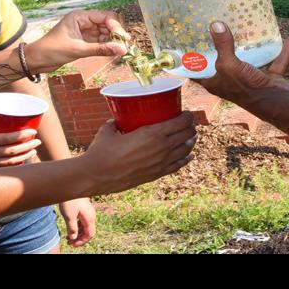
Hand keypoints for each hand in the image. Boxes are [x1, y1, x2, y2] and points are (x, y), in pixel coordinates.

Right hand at [0, 125, 41, 170]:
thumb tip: (0, 122)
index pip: (6, 138)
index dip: (21, 135)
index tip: (32, 131)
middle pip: (11, 151)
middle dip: (27, 146)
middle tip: (37, 142)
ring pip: (9, 162)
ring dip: (24, 156)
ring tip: (33, 151)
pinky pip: (2, 168)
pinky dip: (14, 165)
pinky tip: (22, 161)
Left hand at [29, 9, 132, 70]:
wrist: (36, 60)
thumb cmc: (52, 50)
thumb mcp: (78, 49)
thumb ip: (101, 49)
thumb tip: (122, 49)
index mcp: (80, 16)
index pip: (105, 17)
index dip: (116, 27)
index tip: (124, 39)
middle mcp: (84, 22)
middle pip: (107, 24)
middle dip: (116, 34)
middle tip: (125, 47)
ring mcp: (84, 32)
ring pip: (105, 34)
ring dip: (113, 42)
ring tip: (120, 52)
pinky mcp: (84, 42)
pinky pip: (100, 42)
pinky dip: (106, 47)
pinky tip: (112, 53)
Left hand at [59, 197, 97, 246]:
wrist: (70, 186)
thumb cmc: (70, 200)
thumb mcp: (69, 216)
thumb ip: (72, 228)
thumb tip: (73, 238)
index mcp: (89, 219)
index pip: (89, 235)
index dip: (82, 241)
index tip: (73, 244)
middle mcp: (91, 216)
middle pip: (88, 232)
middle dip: (79, 239)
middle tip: (69, 243)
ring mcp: (88, 213)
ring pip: (85, 227)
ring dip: (78, 233)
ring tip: (68, 237)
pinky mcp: (84, 210)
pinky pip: (83, 222)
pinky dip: (77, 227)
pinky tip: (70, 228)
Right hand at [80, 113, 197, 195]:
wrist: (97, 176)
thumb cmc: (101, 150)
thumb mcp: (110, 130)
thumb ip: (117, 123)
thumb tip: (117, 120)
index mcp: (153, 133)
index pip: (181, 122)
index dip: (188, 116)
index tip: (186, 113)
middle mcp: (162, 148)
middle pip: (187, 134)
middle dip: (191, 127)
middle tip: (188, 123)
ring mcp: (162, 163)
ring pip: (186, 150)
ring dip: (191, 141)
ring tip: (190, 137)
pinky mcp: (157, 174)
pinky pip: (178, 165)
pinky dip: (186, 158)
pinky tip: (189, 155)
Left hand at [199, 21, 288, 106]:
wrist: (275, 104)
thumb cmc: (246, 88)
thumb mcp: (228, 65)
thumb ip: (222, 45)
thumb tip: (215, 24)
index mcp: (216, 82)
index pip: (197, 70)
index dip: (190, 59)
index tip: (187, 41)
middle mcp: (231, 81)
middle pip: (222, 62)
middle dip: (220, 47)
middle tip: (216, 27)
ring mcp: (250, 79)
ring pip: (248, 60)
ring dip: (250, 48)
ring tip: (247, 28)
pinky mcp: (267, 78)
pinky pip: (275, 61)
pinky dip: (283, 51)